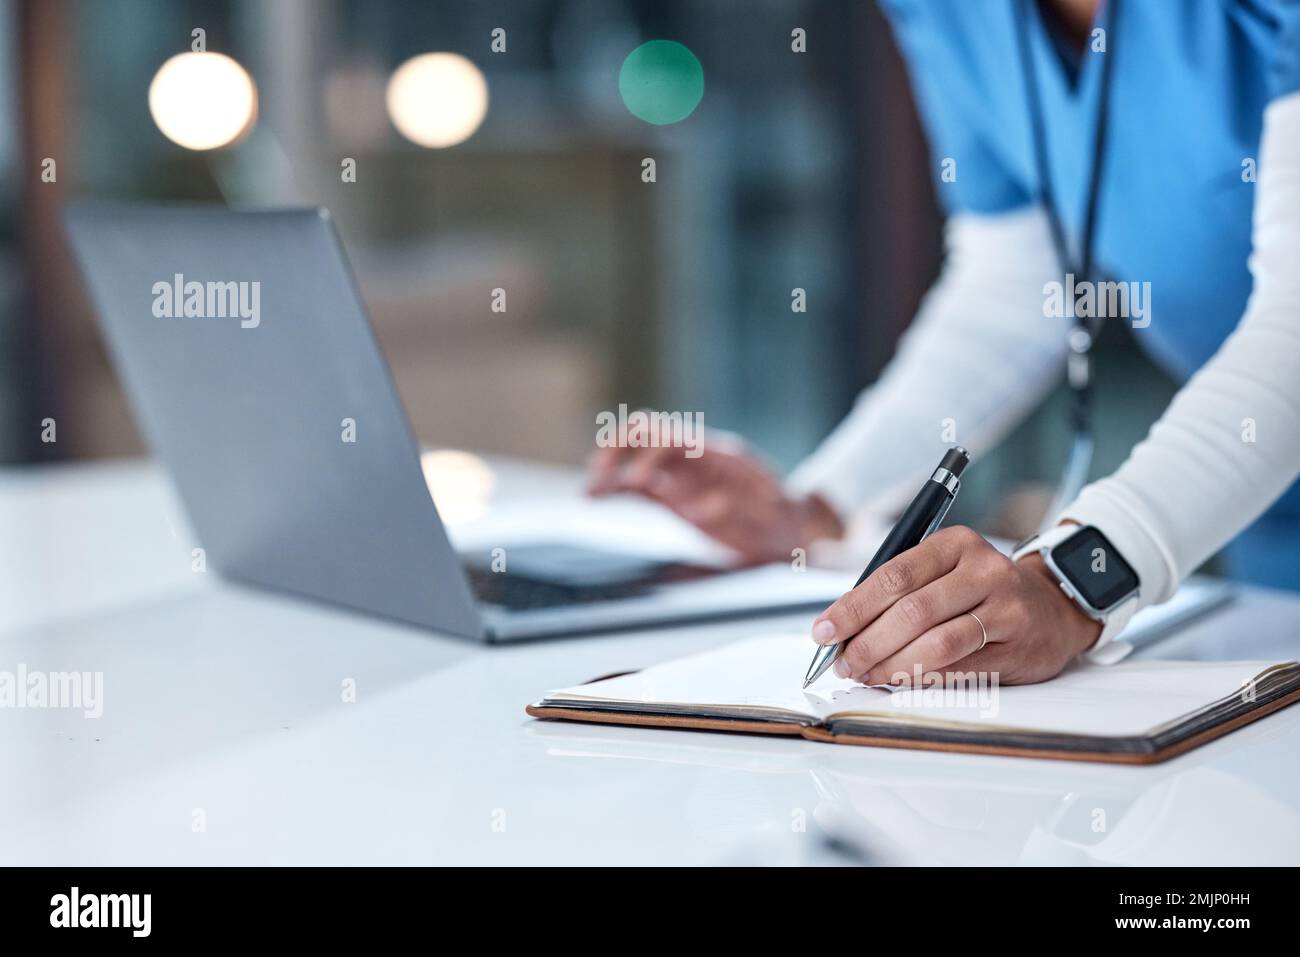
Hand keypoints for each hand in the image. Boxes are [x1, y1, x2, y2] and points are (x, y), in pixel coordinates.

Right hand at [586, 433, 842, 562]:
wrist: (790, 528)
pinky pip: (636, 485)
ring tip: (590, 489)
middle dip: (619, 450)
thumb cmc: (784, 518)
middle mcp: (694, 458)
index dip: (651, 455)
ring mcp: (681, 475)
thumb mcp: (773, 513)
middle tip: (599, 475)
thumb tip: (711, 506)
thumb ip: (744, 508)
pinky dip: (615, 488)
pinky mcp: (673, 496)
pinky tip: (595, 496)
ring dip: (610, 467)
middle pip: (646, 435)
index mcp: (717, 454)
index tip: (639, 482)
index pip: (673, 438)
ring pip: (635, 457)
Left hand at [810, 526, 1100, 685]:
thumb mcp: (943, 570)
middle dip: (867, 642)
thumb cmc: (979, 590)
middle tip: (843, 663)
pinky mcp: (1017, 646)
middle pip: (911, 611)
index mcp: (955, 543)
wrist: (1052, 607)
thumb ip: (898, 590)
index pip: (893, 575)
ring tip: (865, 676)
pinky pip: (960, 669)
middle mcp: (983, 570)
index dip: (852, 608)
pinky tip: (900, 682)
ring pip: (936, 643)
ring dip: (891, 666)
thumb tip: (841, 628)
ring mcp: (1005, 608)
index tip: (823, 632)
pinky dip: (922, 678)